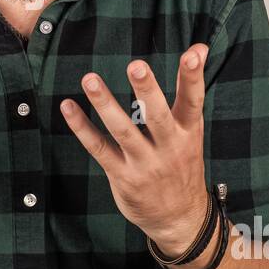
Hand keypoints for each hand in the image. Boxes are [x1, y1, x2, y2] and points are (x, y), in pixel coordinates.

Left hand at [59, 44, 211, 253]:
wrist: (180, 219)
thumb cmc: (183, 164)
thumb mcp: (192, 130)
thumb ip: (190, 90)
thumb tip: (201, 48)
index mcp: (188, 133)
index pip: (193, 101)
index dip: (193, 77)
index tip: (194, 53)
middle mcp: (169, 147)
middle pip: (157, 116)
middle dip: (147, 91)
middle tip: (136, 66)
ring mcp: (145, 163)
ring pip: (123, 131)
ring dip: (105, 104)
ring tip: (90, 79)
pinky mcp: (123, 176)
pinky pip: (99, 149)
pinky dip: (82, 128)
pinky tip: (68, 107)